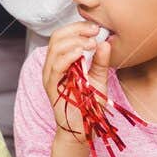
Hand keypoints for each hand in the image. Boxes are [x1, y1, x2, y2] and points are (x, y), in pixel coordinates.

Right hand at [43, 20, 107, 134]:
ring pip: (55, 49)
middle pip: (57, 37)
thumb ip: (101, 61)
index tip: (96, 28)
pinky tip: (81, 54)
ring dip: (74, 42)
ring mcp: (50, 76)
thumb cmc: (88, 104)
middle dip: (76, 31)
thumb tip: (106, 42)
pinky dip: (68, 56)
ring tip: (91, 44)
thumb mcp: (99, 79)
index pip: (63, 35)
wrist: (83, 128)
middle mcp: (52, 66)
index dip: (78, 28)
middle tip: (94, 32)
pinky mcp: (52, 87)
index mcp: (61, 61)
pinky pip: (56, 66)